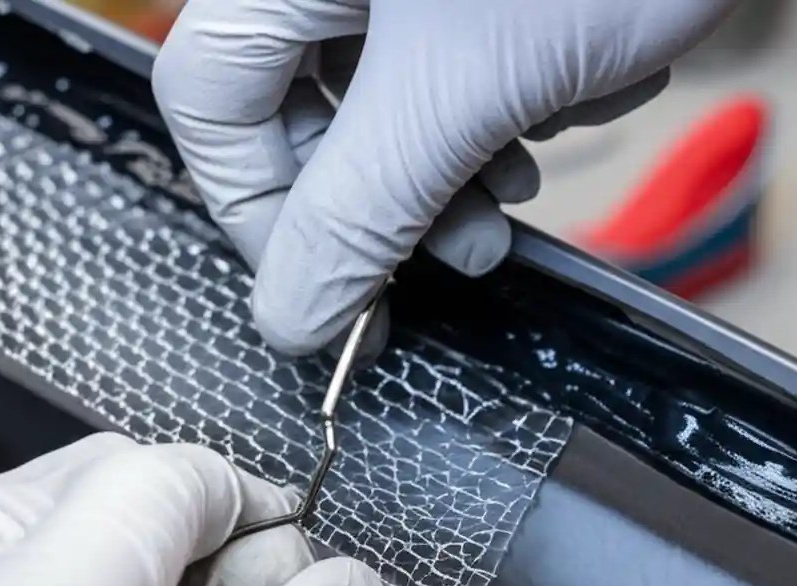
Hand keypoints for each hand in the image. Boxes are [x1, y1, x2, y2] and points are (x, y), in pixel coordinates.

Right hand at [153, 0, 732, 354]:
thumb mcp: (461, 94)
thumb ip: (363, 212)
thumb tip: (292, 316)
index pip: (212, 102)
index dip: (265, 216)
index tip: (336, 299)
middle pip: (305, 101)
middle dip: (399, 188)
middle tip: (465, 246)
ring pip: (393, 91)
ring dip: (467, 151)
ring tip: (528, 166)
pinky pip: (463, 57)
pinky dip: (520, 92)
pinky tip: (584, 84)